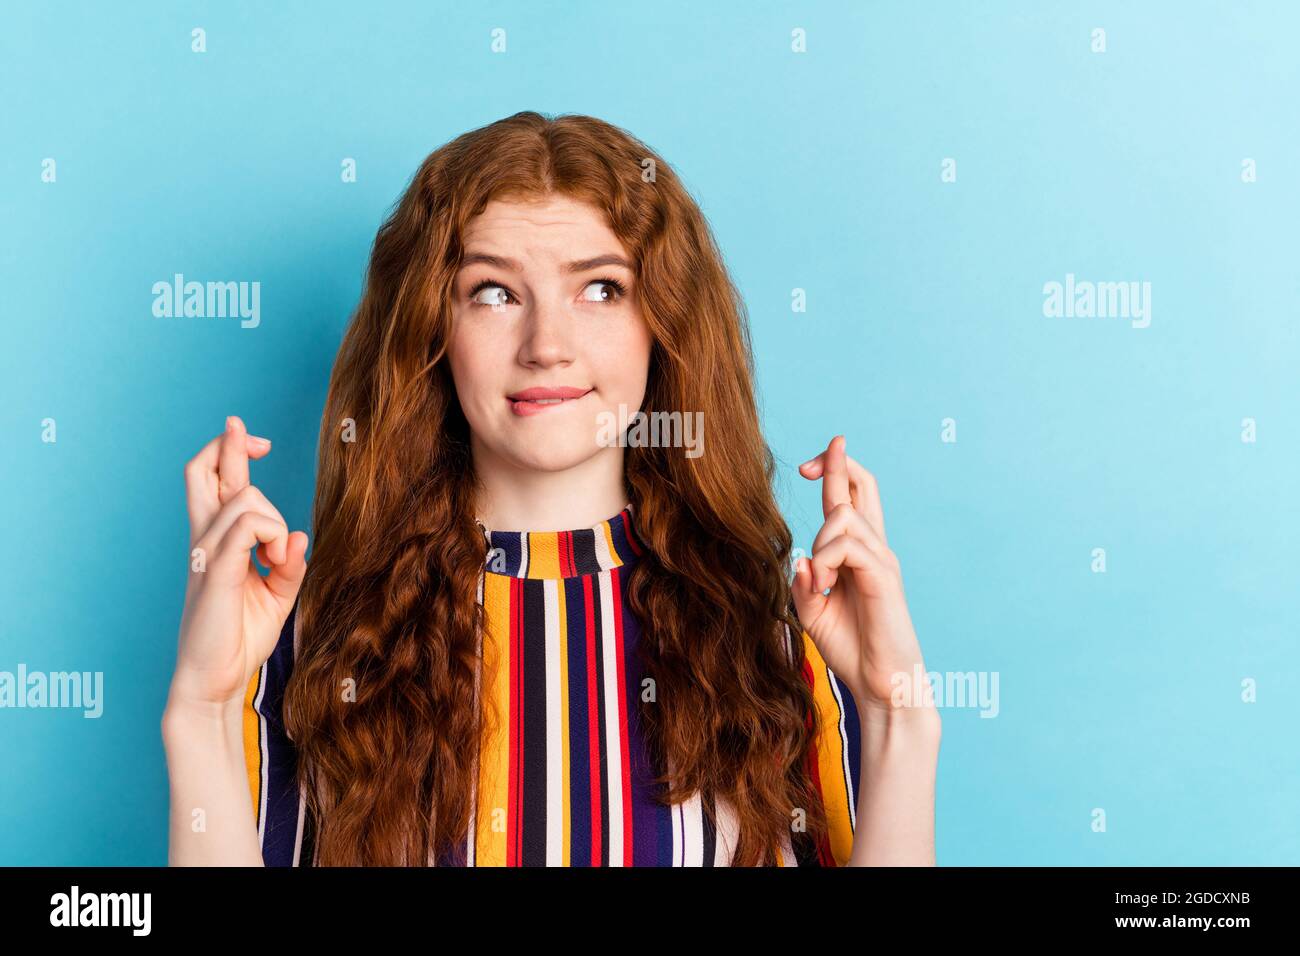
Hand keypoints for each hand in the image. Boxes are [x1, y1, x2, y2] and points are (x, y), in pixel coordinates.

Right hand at [169, 415, 308, 716]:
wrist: (215, 680)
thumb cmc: (240, 637)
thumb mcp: (278, 594)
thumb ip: (289, 562)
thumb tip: (297, 536)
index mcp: (216, 542)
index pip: (211, 481)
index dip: (228, 450)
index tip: (257, 440)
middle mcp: (205, 540)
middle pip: (203, 471)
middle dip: (232, 446)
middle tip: (263, 442)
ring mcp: (206, 554)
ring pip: (245, 500)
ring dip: (275, 521)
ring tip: (277, 561)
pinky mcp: (214, 572)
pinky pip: (245, 529)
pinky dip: (270, 535)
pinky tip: (274, 559)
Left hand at [791, 435, 929, 715]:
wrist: (880, 684)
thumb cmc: (851, 649)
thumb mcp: (813, 612)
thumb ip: (803, 583)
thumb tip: (800, 558)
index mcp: (858, 554)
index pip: (850, 499)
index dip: (833, 472)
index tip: (806, 465)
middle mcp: (874, 549)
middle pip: (862, 486)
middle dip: (835, 466)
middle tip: (805, 466)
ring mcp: (882, 560)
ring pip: (843, 517)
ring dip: (819, 545)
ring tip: (819, 584)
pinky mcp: (884, 577)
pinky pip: (849, 547)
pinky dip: (826, 561)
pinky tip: (823, 587)